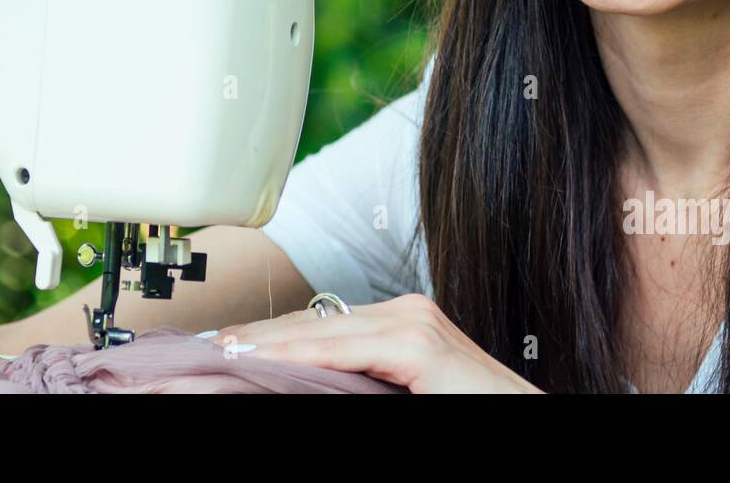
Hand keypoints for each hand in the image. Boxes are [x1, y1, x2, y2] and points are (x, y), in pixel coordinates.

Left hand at [204, 293, 543, 392]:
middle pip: (314, 324)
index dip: (270, 338)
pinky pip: (345, 349)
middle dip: (258, 337)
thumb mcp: (399, 395)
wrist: (523, 417)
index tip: (223, 347)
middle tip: (206, 346)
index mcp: (402, 325)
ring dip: (267, 343)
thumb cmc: (466, 410)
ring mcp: (415, 321)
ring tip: (219, 351)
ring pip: (322, 331)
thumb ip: (359, 384)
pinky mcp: (420, 343)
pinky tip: (262, 358)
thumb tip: (304, 384)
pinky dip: (300, 353)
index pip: (321, 329)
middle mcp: (407, 312)